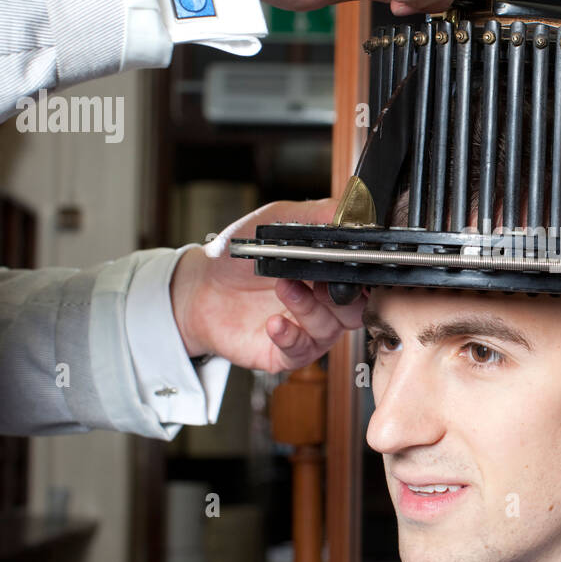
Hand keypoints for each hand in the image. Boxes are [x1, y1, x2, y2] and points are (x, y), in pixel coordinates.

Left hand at [170, 199, 366, 372]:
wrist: (199, 287)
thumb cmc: (238, 256)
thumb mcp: (276, 221)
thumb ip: (315, 214)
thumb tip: (350, 210)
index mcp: (328, 273)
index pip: (362, 278)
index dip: (361, 274)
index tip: (349, 262)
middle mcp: (323, 304)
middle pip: (355, 309)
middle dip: (341, 295)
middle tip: (318, 280)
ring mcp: (306, 330)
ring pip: (330, 329)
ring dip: (309, 308)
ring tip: (284, 287)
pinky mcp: (285, 352)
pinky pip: (300, 351)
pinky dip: (290, 337)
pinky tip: (274, 322)